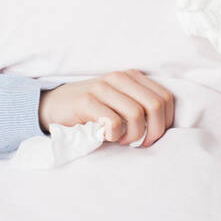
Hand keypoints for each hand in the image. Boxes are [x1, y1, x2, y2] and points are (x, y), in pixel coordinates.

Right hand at [37, 70, 174, 147]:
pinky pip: (113, 122)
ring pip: (137, 114)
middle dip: (154, 131)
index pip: (165, 98)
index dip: (166, 121)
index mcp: (132, 77)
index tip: (153, 136)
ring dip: (133, 136)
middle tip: (142, 143)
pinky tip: (107, 137)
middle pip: (156, 105)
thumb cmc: (92, 109)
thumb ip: (140, 106)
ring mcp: (102, 87)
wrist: (54, 105)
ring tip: (122, 140)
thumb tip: (164, 127)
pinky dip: (114, 135)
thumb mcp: (120, 101)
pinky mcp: (86, 101)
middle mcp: (119, 78)